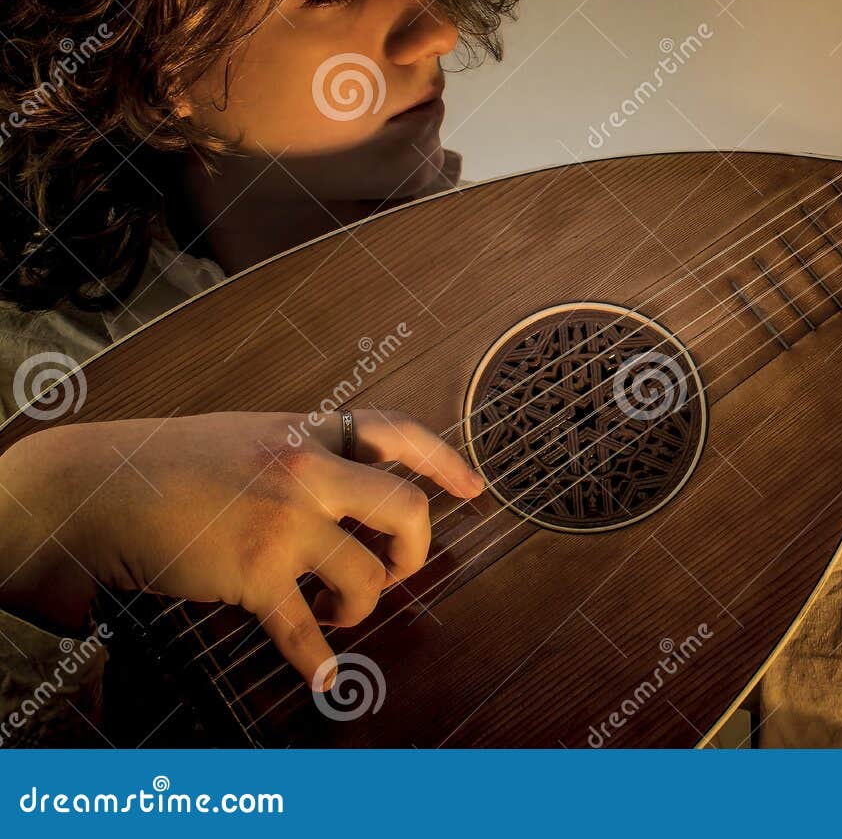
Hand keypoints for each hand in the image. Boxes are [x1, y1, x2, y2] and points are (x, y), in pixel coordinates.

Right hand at [0, 409, 484, 688]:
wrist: (99, 488)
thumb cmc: (173, 462)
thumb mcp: (253, 434)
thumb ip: (307, 453)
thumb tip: (355, 490)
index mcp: (310, 430)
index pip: (399, 433)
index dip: (445, 461)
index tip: (473, 489)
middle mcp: (308, 470)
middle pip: (407, 508)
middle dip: (417, 548)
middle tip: (398, 566)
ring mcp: (285, 522)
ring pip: (368, 576)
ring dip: (363, 604)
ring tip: (337, 609)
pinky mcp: (256, 574)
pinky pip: (305, 629)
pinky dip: (319, 660)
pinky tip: (325, 679)